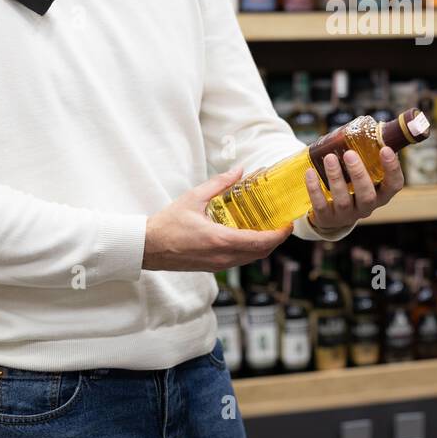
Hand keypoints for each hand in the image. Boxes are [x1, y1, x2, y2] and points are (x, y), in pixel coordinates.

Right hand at [143, 166, 290, 270]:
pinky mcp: (212, 267)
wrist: (148, 247)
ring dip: (263, 246)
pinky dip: (250, 250)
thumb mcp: (194, 197)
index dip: (279, 234)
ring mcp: (217, 265)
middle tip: (283, 224)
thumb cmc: (168, 223)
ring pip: (250, 259)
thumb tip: (239, 170)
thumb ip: (219, 183)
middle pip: (260, 253)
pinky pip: (239, 261)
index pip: (259, 241)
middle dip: (276, 240)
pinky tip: (248, 235)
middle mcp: (222, 256)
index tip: (288, 224)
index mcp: (220, 239)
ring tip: (269, 228)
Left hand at [305, 147, 404, 234]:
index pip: (394, 185)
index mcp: (381, 194)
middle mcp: (367, 207)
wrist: (332, 214)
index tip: (385, 149)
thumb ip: (367, 157)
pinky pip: (321, 205)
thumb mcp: (364, 176)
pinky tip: (310, 172)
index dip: (392, 168)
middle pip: (367, 195)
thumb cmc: (352, 186)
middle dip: (358, 174)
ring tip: (329, 157)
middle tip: (349, 154)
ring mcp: (347, 215)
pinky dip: (315, 188)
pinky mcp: (327, 218)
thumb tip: (366, 128)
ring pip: (343, 200)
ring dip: (336, 177)